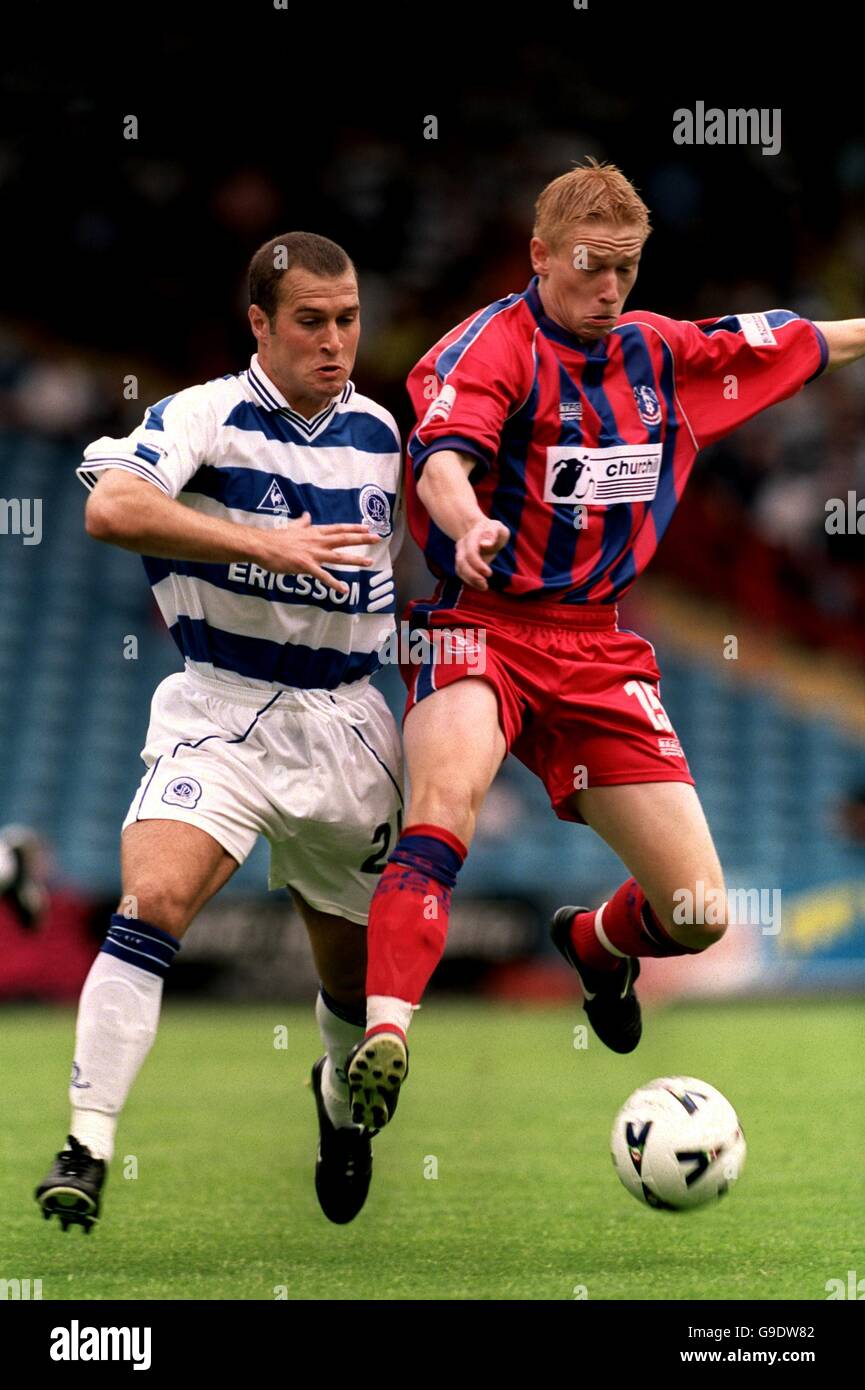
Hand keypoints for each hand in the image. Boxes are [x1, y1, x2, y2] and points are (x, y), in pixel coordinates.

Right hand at [254, 513, 377, 595]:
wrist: (262, 545)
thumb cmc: (275, 538)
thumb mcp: (292, 526)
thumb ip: (302, 522)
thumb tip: (306, 514)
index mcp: (314, 532)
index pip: (338, 528)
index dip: (354, 527)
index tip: (367, 527)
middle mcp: (317, 541)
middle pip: (344, 539)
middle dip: (362, 538)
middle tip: (378, 538)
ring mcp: (313, 553)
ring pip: (338, 557)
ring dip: (355, 560)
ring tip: (369, 563)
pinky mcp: (306, 566)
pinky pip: (323, 576)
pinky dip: (334, 584)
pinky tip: (344, 590)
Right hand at [454, 518, 509, 589]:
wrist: (480, 529)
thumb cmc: (493, 530)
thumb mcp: (498, 527)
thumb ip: (493, 533)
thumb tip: (484, 544)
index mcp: (473, 535)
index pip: (470, 552)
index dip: (477, 564)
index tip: (489, 573)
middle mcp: (463, 544)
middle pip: (462, 562)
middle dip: (472, 576)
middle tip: (485, 585)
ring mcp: (460, 553)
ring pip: (460, 569)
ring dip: (471, 580)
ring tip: (484, 587)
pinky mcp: (461, 561)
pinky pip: (461, 573)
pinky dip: (470, 581)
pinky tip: (480, 585)